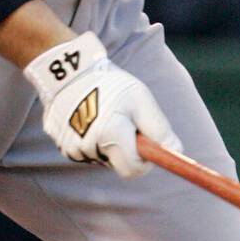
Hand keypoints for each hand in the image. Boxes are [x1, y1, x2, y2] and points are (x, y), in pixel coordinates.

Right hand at [24, 31, 182, 178]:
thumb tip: (177, 151)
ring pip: (103, 158)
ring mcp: (72, 149)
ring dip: (109, 144)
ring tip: (103, 114)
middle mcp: (90, 147)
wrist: (68, 71)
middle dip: (127, 151)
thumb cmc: (110, 83)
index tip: (145, 142)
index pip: (134, 169)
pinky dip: (92, 141)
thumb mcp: (140, 99)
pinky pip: (86, 152)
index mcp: (111, 135)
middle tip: (125, 124)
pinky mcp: (62, 146)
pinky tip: (88, 118)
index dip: (144, 160)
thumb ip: (158, 127)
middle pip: (118, 164)